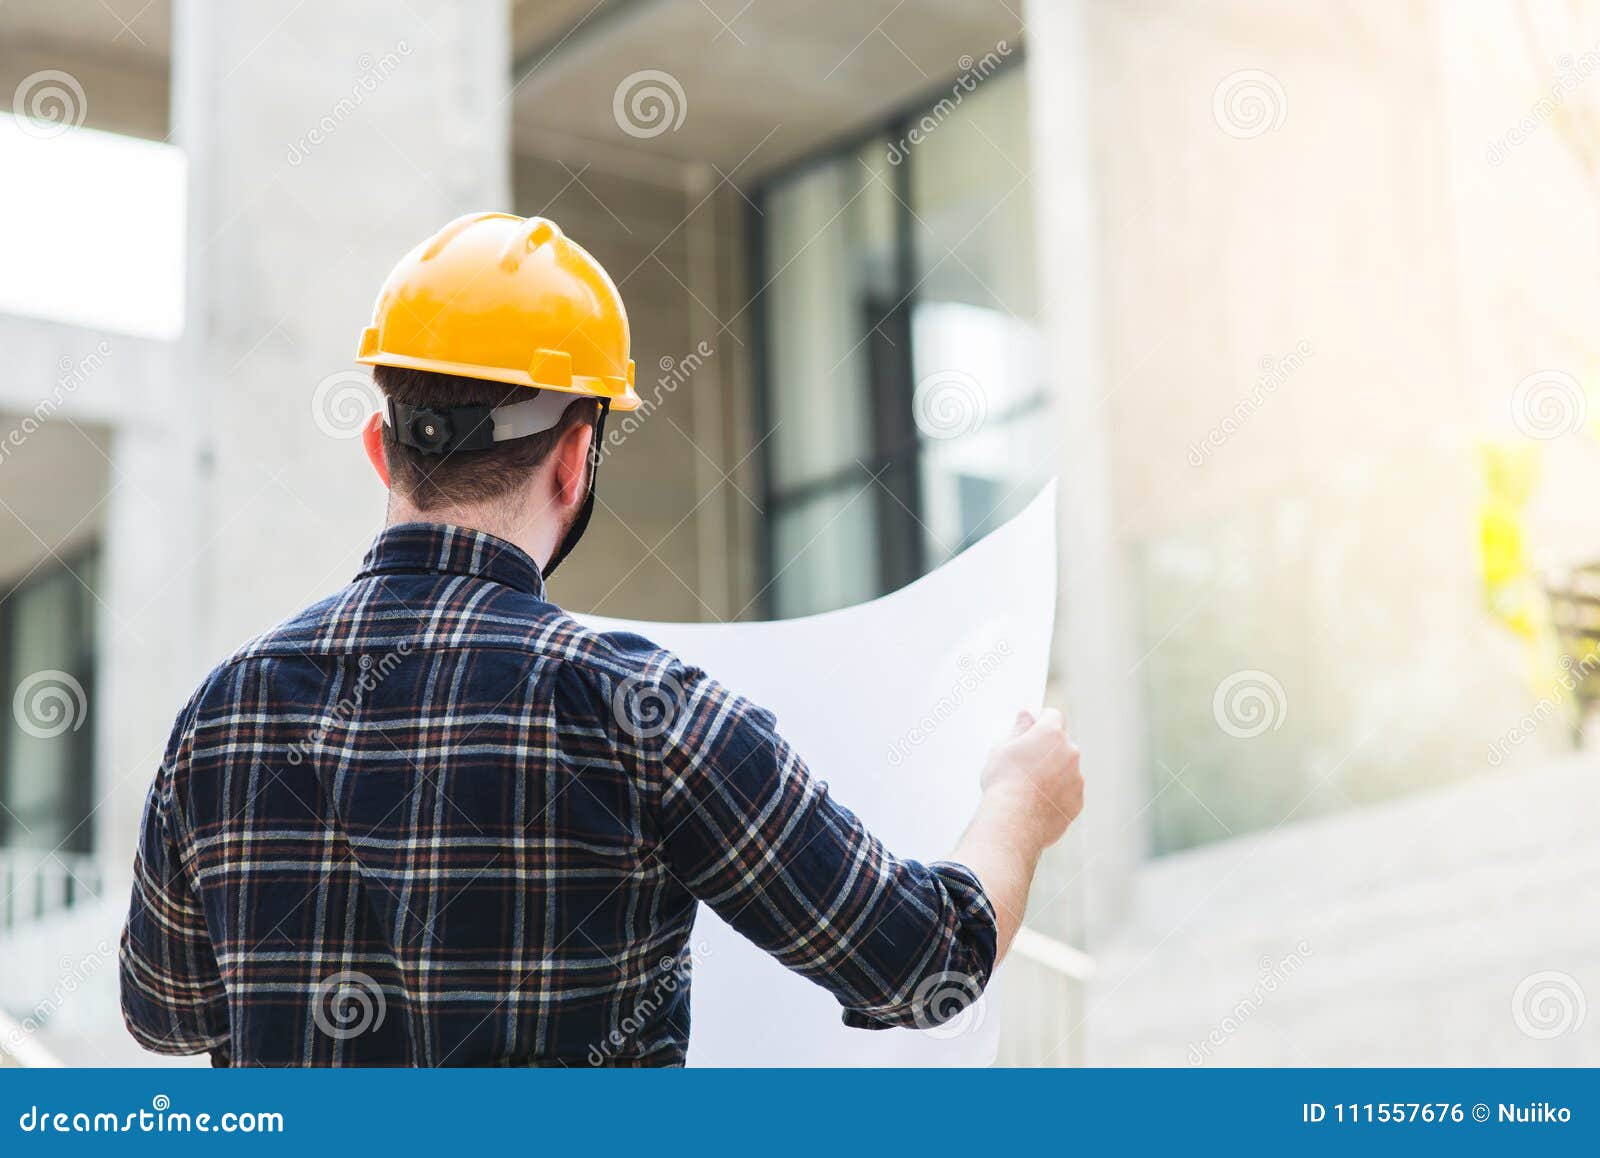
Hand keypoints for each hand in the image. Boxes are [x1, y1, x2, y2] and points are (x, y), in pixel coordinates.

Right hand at [978, 708, 1082, 851]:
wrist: (1013, 822)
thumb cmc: (1004, 784)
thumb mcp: (1002, 749)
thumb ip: (1018, 729)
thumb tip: (1026, 716)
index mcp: (1051, 734)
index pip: (1053, 715)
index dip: (1040, 722)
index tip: (1031, 731)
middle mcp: (1070, 753)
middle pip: (1061, 744)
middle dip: (1047, 750)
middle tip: (1025, 765)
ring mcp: (1077, 778)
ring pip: (1066, 770)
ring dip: (1053, 774)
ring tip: (1029, 789)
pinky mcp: (1077, 801)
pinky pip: (1069, 792)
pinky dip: (1057, 795)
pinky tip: (1037, 803)